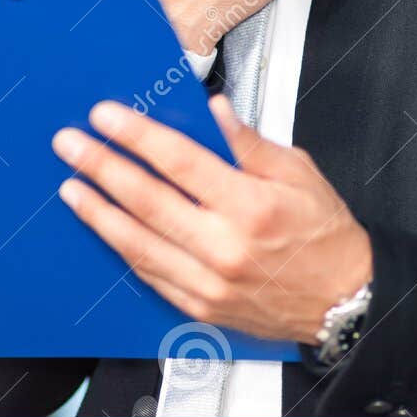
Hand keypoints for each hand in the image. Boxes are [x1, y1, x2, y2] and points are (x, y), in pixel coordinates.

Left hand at [52, 94, 372, 344]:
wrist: (345, 303)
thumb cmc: (326, 236)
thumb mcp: (298, 172)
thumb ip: (248, 142)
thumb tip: (213, 110)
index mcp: (251, 207)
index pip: (180, 162)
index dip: (138, 137)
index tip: (106, 117)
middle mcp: (226, 247)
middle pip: (148, 201)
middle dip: (102, 168)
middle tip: (70, 145)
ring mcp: (209, 283)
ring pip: (139, 243)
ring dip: (99, 212)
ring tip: (72, 187)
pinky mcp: (201, 306)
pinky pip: (150, 274)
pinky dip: (123, 249)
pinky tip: (104, 227)